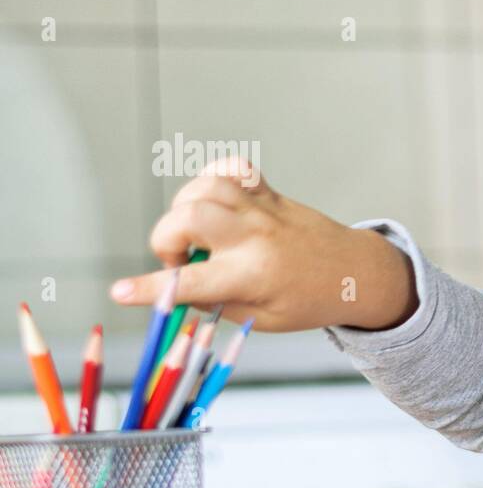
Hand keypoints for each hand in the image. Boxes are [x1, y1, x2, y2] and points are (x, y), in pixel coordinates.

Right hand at [109, 156, 418, 332]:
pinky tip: (215, 203)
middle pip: (190, 216)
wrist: (356, 272)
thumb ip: (216, 303)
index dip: (150, 289)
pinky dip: (212, 179)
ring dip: (185, 206)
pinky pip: (233, 169)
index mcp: (253, 275)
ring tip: (197, 231)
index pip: (192, 281)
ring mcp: (263, 210)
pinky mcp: (270, 194)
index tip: (121, 292)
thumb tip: (176, 288)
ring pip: (206, 186)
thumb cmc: (308, 302)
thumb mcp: (262, 318)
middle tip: (182, 257)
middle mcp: (255, 237)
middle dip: (165, 237)